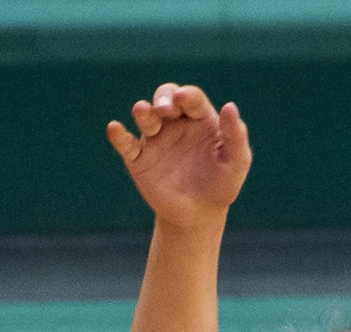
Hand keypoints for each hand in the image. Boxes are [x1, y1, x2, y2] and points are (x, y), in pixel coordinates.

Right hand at [104, 84, 250, 227]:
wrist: (199, 215)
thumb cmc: (222, 185)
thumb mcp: (236, 161)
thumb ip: (235, 135)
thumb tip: (230, 106)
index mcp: (200, 118)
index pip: (191, 98)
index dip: (186, 96)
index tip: (183, 100)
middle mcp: (176, 124)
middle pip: (165, 98)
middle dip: (162, 98)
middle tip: (163, 109)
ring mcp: (155, 140)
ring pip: (146, 117)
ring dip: (143, 112)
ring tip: (143, 111)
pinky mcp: (139, 160)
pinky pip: (126, 145)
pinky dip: (119, 136)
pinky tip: (114, 128)